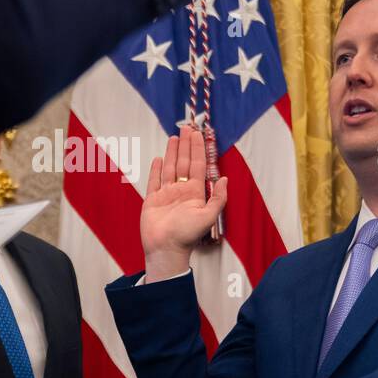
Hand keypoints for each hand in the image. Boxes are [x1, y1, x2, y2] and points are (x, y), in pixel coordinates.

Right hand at [139, 125, 227, 280]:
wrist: (165, 249)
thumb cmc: (187, 236)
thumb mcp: (208, 216)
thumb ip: (218, 198)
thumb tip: (225, 179)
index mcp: (194, 193)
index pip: (196, 165)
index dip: (197, 149)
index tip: (198, 134)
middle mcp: (181, 191)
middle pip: (183, 163)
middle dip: (186, 145)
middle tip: (187, 128)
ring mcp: (166, 195)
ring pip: (170, 168)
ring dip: (172, 152)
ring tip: (174, 137)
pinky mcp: (152, 200)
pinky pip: (154, 181)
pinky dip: (156, 170)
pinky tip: (159, 159)